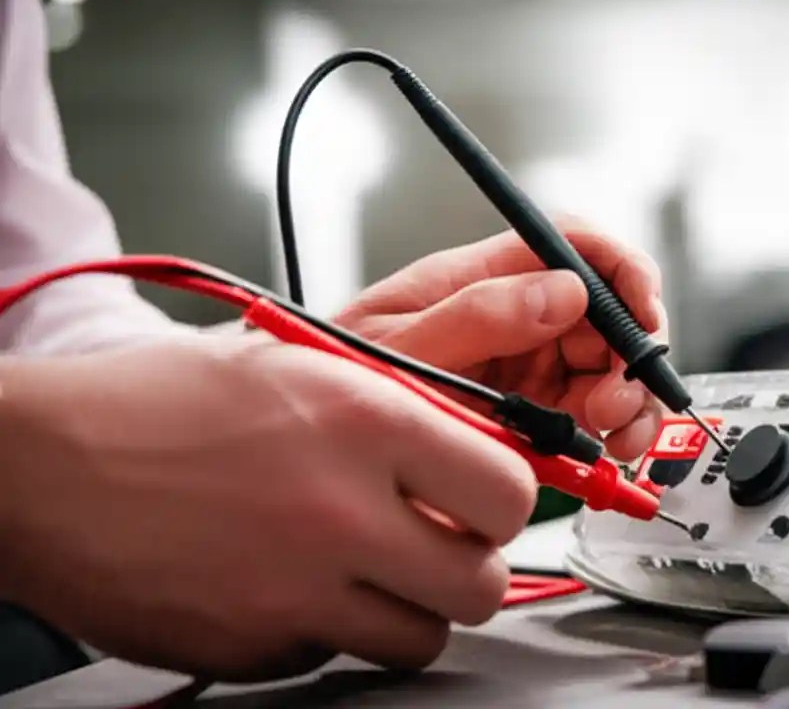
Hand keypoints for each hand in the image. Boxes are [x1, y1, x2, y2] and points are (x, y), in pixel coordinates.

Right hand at [0, 334, 536, 680]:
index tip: (483, 497)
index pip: (508, 491)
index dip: (503, 499)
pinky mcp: (254, 648)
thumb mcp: (300, 365)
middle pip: (481, 584)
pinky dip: (329, 631)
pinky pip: (338, 657)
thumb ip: (404, 407)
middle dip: (468, 567)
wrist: (41, 466)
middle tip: (436, 543)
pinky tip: (289, 585)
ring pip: (423, 640)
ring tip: (367, 570)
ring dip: (410, 610)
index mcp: (363, 421)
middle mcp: (340, 513)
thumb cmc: (164, 403)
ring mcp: (296, 593)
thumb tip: (485, 446)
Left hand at [334, 216, 667, 460]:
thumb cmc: (326, 382)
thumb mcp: (394, 348)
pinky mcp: (529, 415)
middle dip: (630, 355)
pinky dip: (613, 433)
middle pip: (605, 312)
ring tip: (613, 433)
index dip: (621, 270)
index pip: (571, 245)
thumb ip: (475, 316)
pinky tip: (605, 451)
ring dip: (629, 399)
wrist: (301, 453)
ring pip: (608, 367)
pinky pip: (590, 415)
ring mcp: (523, 367)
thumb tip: (563, 290)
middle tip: (616, 403)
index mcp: (477, 280)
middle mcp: (510, 318)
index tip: (643, 314)